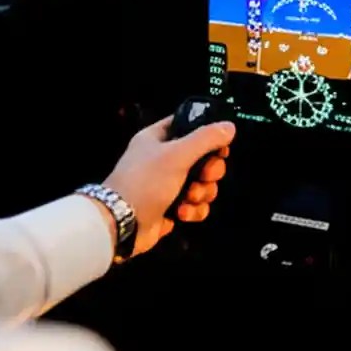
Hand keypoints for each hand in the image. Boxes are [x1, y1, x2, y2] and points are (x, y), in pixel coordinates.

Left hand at [103, 117, 234, 257]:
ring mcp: (167, 185)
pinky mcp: (171, 208)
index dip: (208, 135)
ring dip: (201, 193)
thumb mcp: (176, 155)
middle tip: (205, 176)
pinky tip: (181, 214)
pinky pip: (195, 205)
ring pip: (202, 184)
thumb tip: (229, 127)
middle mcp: (163, 160)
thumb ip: (205, 139)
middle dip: (209, 171)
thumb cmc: (145, 182)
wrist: (121, 224)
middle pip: (203, 159)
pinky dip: (193, 210)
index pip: (189, 127)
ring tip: (189, 198)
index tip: (220, 147)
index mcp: (158, 139)